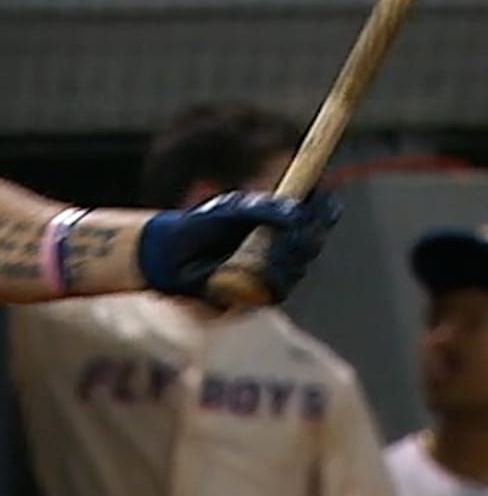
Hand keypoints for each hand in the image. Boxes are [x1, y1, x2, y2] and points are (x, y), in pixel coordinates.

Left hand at [136, 191, 339, 303]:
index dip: (324, 209)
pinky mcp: (259, 295)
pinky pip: (277, 289)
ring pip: (297, 267)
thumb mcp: (229, 210)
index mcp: (278, 222)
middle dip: (308, 237)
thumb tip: (295, 211)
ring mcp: (272, 272)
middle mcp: (281, 247)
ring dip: (290, 258)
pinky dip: (273, 278)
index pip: (313, 216)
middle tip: (298, 231)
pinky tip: (266, 270)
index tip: (325, 200)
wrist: (169, 255)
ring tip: (276, 250)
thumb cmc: (200, 227)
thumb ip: (260, 209)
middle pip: (311, 243)